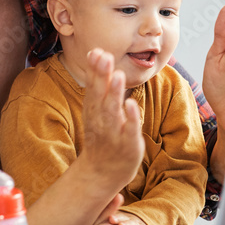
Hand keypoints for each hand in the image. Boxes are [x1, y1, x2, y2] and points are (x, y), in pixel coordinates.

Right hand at [78, 48, 143, 193]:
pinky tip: (131, 104)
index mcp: (93, 110)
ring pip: (113, 111)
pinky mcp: (128, 144)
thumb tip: (97, 54)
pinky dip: (129, 118)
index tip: (96, 51)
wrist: (101, 172)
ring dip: (115, 93)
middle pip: (100, 96)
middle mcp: (101, 120)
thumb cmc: (101, 135)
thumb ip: (98, 84)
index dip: (94, 70)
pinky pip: (129, 130)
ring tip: (118, 75)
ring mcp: (114, 132)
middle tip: (105, 56)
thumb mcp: (96, 109)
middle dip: (102, 76)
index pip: (93, 87)